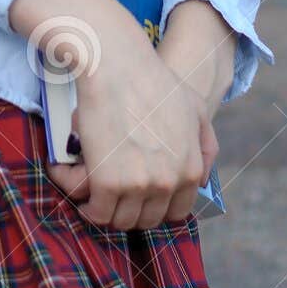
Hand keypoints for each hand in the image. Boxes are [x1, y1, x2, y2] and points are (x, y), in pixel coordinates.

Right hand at [46, 43, 208, 229]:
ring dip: (107, 209)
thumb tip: (201, 179)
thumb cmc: (152, 79)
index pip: (175, 212)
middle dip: (130, 208)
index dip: (155, 205)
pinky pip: (98, 213)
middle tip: (112, 191)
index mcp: (190, 170)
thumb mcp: (195, 108)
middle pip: (147, 219)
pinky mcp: (107, 183)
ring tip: (93, 191)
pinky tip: (81, 192)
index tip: (138, 194)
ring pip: (121, 220)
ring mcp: (138, 185)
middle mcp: (167, 183)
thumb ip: (205, 145)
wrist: (117, 66)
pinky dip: (88, 207)